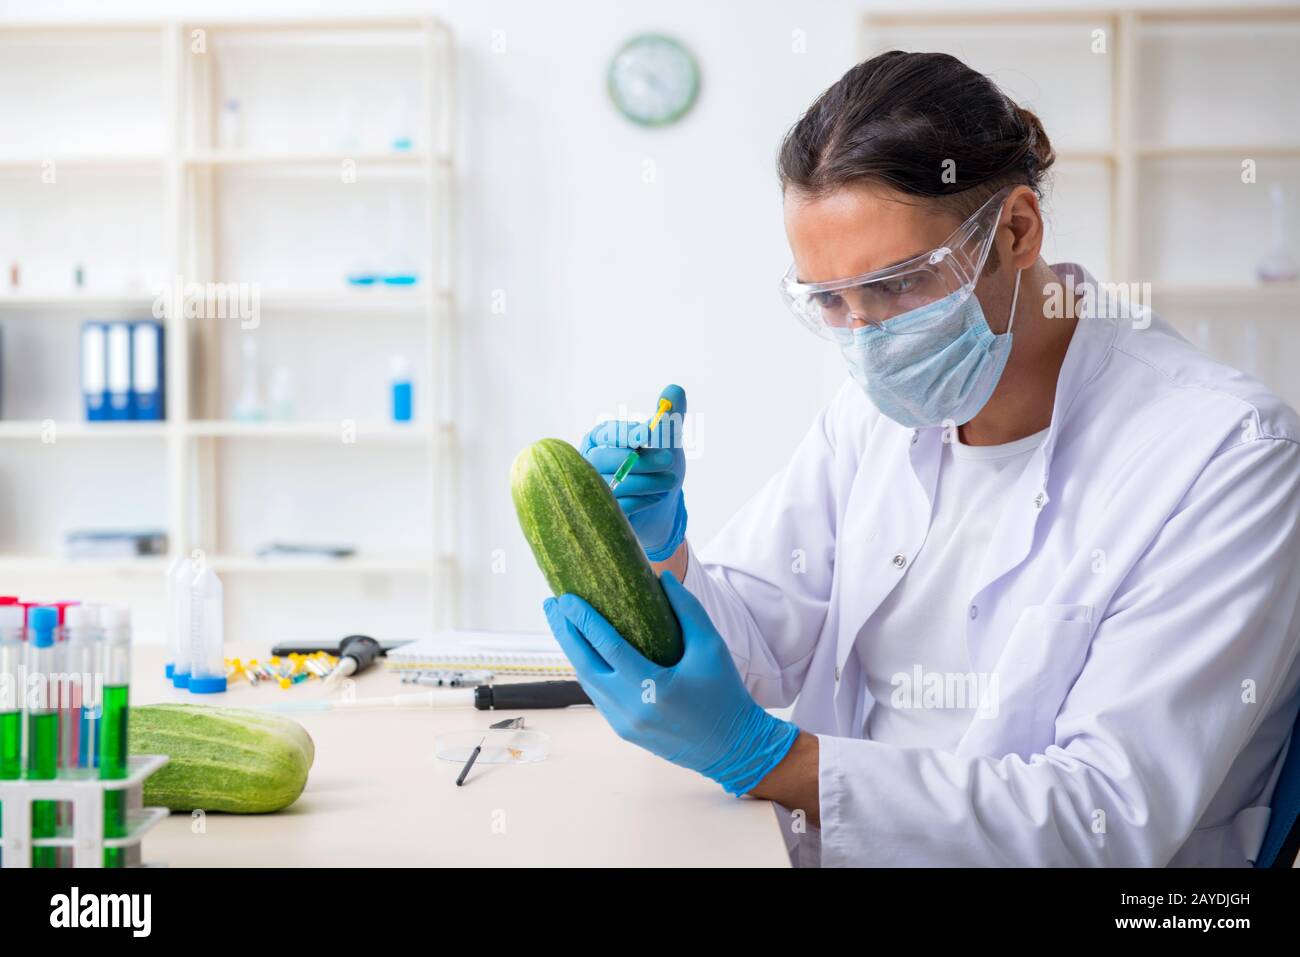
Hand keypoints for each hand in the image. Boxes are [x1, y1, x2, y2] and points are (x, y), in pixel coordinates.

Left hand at [543, 570, 799, 794]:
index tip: (566, 598)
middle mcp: (632, 709)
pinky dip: (587, 671)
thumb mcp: (712, 647)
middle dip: (564, 632)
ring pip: (586, 682)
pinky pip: (597, 696)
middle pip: (584, 665)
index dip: (583, 620)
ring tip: (562, 623)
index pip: (607, 648)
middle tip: (551, 604)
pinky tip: (582, 652)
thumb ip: (687, 610)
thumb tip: (662, 577)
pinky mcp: (624, 732)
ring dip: (571, 651)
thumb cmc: (725, 695)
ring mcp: (624, 724)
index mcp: (654, 688)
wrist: (733, 748)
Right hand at [581, 384, 686, 560]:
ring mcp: (593, 489)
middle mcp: (589, 462)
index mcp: (600, 439)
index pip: (606, 433)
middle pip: (604, 459)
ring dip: (646, 481)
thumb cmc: (658, 467)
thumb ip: (670, 416)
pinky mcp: (603, 512)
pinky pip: (619, 506)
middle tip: (668, 458)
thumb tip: (675, 390)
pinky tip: (658, 497)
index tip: (648, 433)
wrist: (662, 505)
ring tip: (670, 481)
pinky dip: (642, 500)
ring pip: (613, 483)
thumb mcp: (668, 441)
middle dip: (639, 459)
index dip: (625, 433)